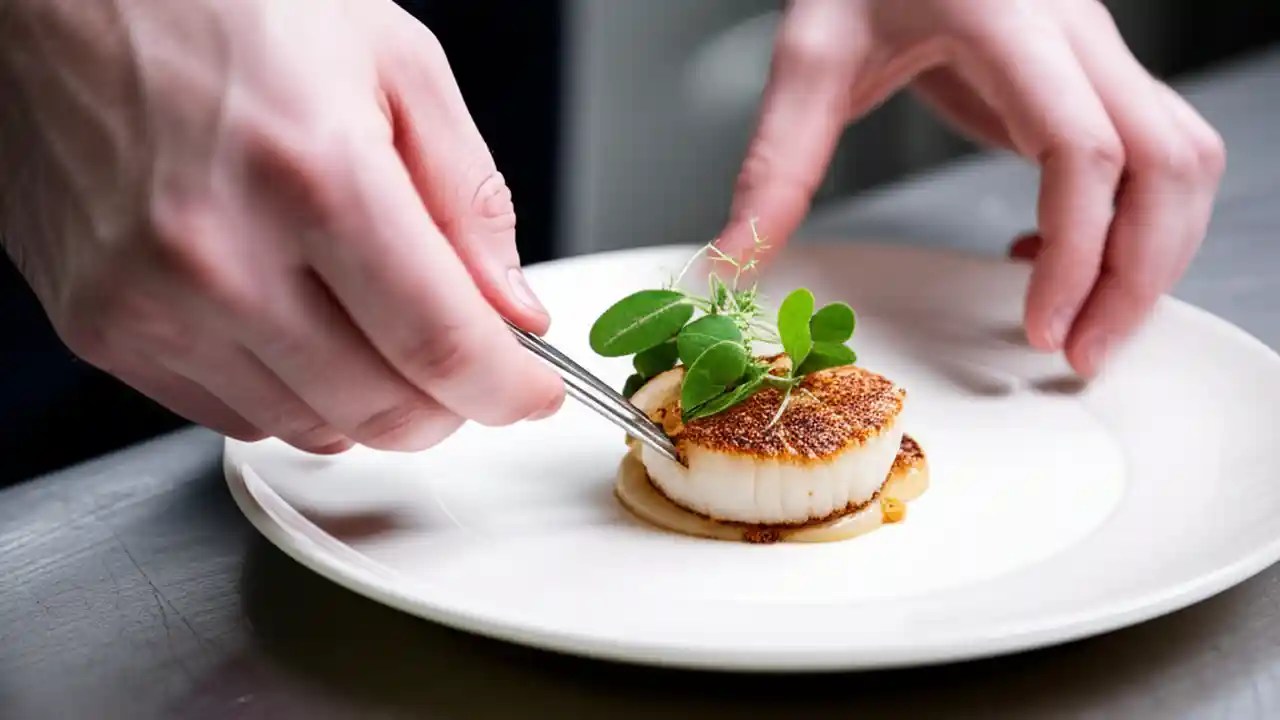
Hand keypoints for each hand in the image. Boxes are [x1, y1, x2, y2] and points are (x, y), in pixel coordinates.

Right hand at [0, 0, 562, 452]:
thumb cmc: (223, 0)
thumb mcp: (394, 62)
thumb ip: (469, 199)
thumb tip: (512, 311)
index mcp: (314, 173)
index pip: (442, 343)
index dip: (508, 388)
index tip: (531, 394)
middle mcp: (221, 254)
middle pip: (382, 407)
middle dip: (452, 404)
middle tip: (468, 366)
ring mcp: (151, 303)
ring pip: (314, 428)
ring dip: (374, 402)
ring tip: (378, 328)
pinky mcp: (104, 329)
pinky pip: (236, 416)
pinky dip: (295, 395)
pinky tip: (301, 329)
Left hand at [717, 0, 1224, 376]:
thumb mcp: (809, 57)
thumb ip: (777, 161)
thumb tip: (737, 257)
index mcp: (1008, 24)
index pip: (1083, 146)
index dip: (1079, 249)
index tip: (1041, 325)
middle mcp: (1073, 33)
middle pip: (1166, 162)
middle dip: (1137, 273)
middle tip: (1080, 354)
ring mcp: (1093, 51)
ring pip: (1181, 160)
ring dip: (1150, 253)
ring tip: (1081, 324)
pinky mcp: (1088, 76)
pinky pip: (1152, 155)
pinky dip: (1130, 223)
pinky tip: (1052, 257)